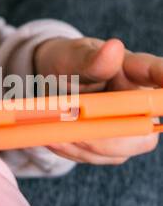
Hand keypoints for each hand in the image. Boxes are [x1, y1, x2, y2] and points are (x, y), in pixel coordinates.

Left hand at [32, 35, 161, 164]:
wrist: (52, 82)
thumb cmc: (69, 62)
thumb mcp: (72, 56)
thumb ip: (91, 58)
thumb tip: (114, 48)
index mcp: (137, 70)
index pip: (158, 74)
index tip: (162, 86)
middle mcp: (142, 101)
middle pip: (144, 126)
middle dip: (106, 132)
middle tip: (71, 122)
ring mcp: (133, 127)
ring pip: (120, 149)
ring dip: (84, 143)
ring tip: (54, 129)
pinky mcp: (116, 147)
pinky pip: (100, 157)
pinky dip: (75, 151)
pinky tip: (55, 138)